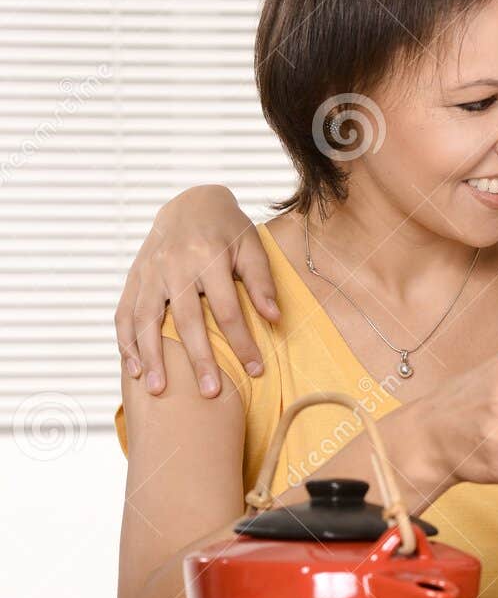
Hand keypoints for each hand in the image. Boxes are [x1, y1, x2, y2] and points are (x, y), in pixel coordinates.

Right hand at [115, 185, 276, 395]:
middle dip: (198, 359)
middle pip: (186, 320)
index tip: (256, 371)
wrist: (190, 203)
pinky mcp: (133, 278)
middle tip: (210, 394)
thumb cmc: (229, 230)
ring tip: (159, 390)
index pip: (227, 309)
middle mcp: (174, 265)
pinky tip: (133, 369)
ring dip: (151, 357)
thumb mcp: (252, 247)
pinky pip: (123, 313)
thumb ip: (261, 282)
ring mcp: (148, 272)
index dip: (242, 342)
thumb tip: (274, 319)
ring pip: (145, 320)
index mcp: (208, 256)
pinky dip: (125, 342)